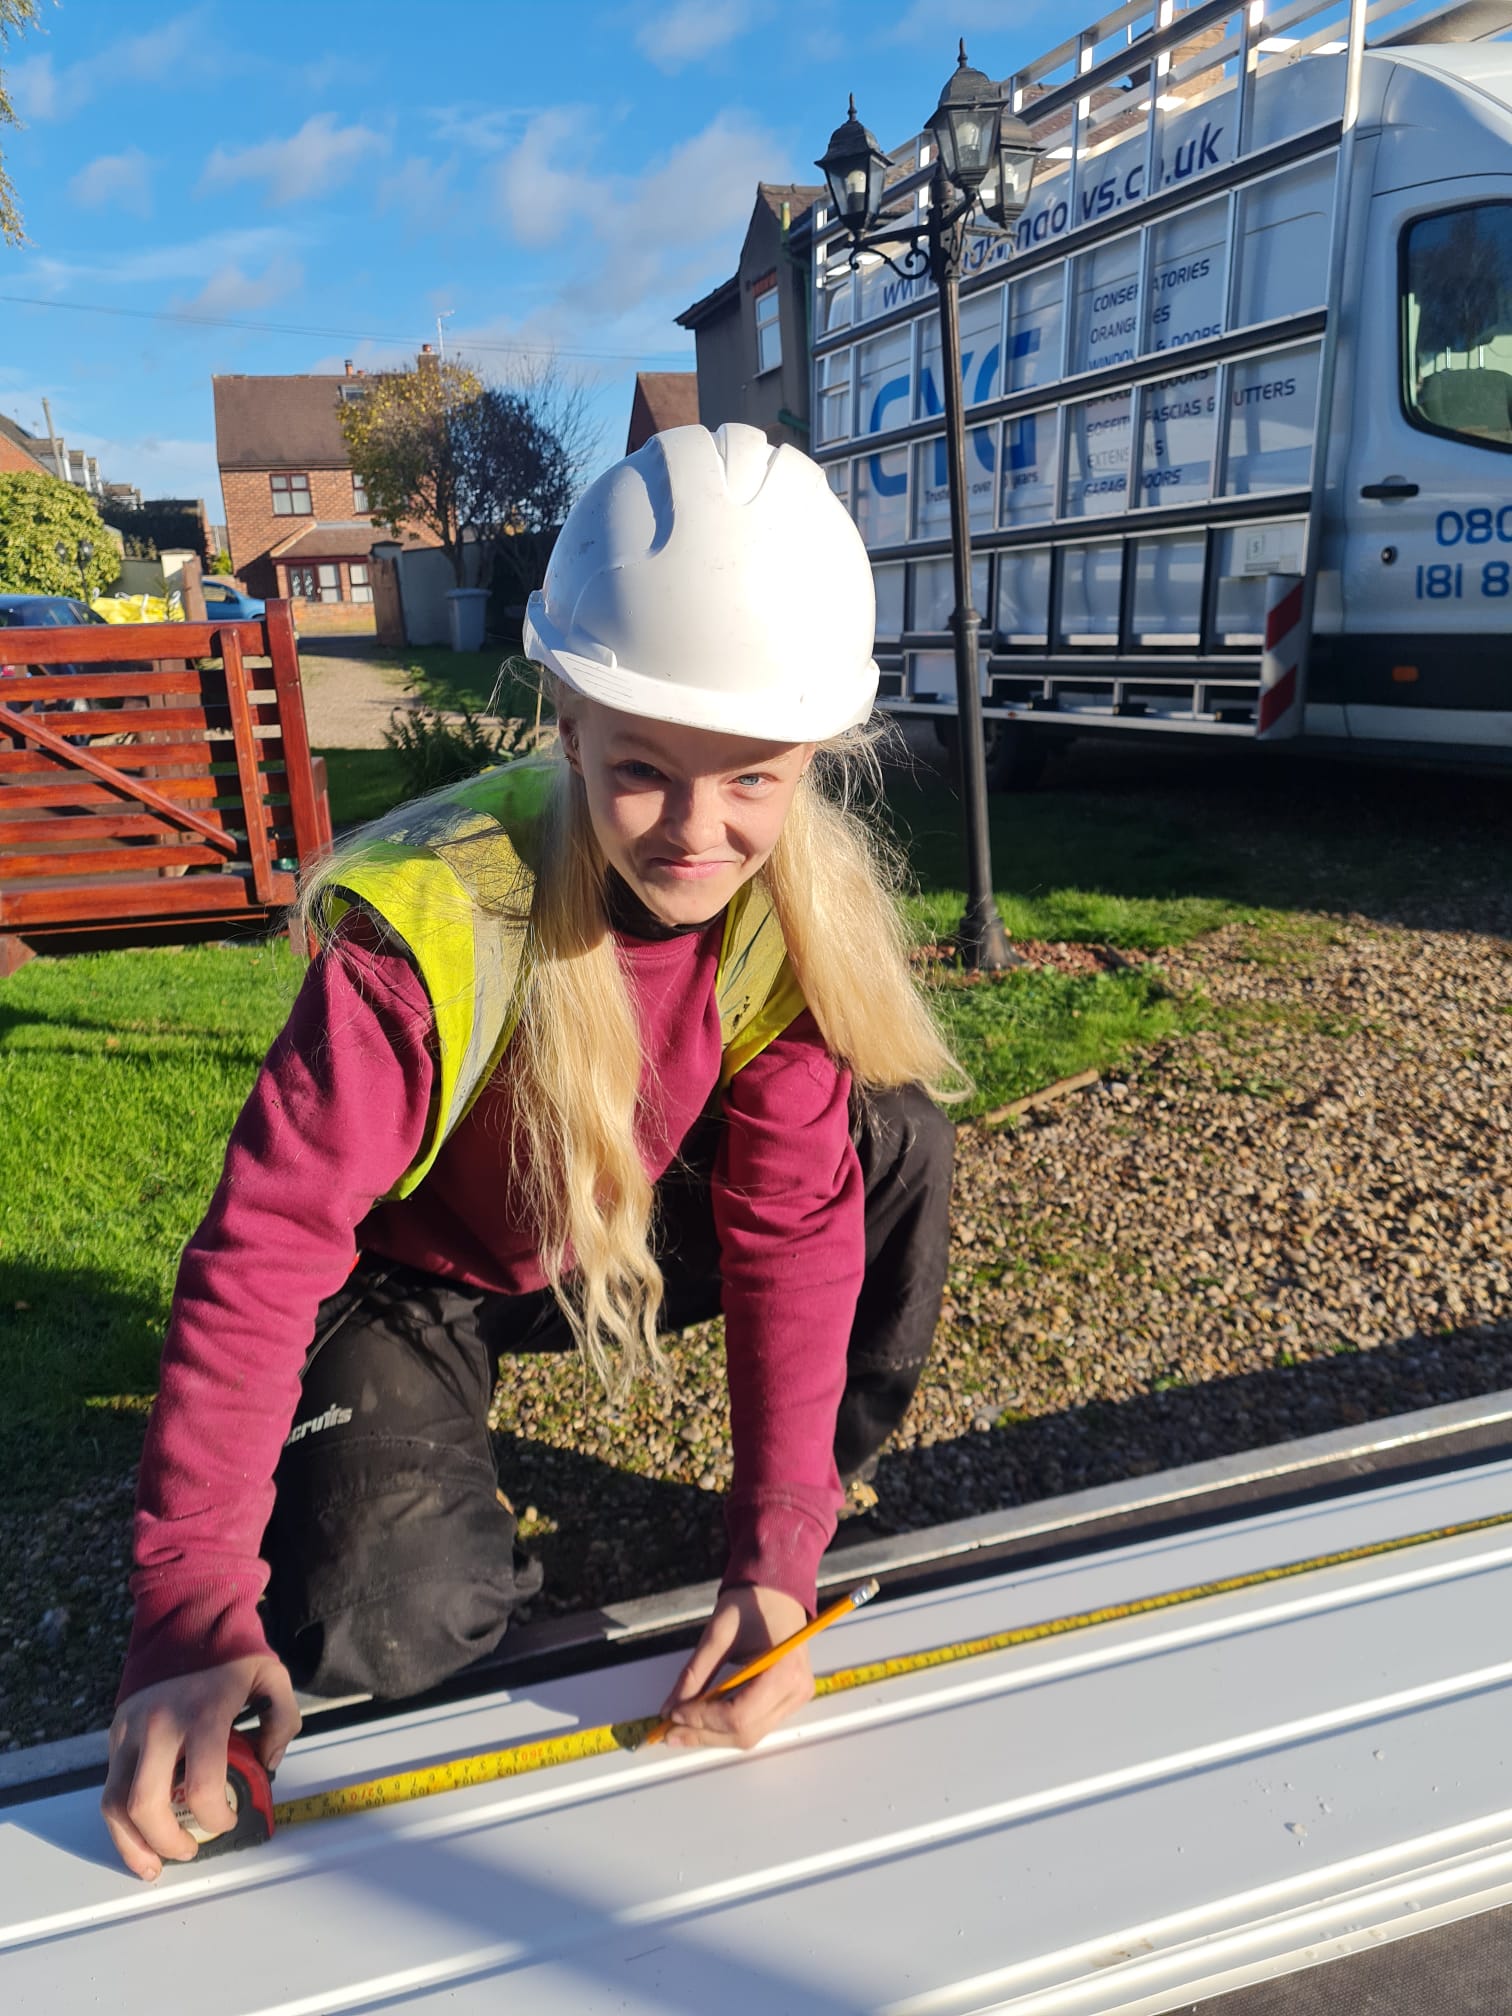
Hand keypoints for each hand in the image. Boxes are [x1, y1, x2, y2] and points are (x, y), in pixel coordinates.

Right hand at [101, 1654, 299, 1879]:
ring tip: (152, 1864)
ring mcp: (131, 1729)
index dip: (216, 1817)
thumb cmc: (231, 1652)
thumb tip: (267, 1766)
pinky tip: (138, 1836)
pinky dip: (121, 1818)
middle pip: (145, 1804)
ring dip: (131, 1843)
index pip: (203, 1786)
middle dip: (165, 1842)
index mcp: (203, 1714)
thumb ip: (282, 1723)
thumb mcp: (273, 1678)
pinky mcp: (116, 1731)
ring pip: (114, 1802)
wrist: (186, 1616)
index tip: (229, 1820)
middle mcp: (160, 1725)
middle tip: (189, 1852)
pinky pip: (110, 1785)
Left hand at [658, 1585, 812, 1751]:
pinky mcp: (787, 1701)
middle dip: (704, 1733)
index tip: (674, 1713)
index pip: (739, 1715)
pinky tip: (702, 1720)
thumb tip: (670, 1707)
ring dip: (712, 1734)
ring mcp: (795, 1699)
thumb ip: (694, 1673)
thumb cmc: (752, 1604)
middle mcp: (796, 1692)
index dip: (703, 1719)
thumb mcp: (718, 1633)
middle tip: (669, 1729)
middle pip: (745, 1733)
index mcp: (785, 1671)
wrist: (777, 1592)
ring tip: (681, 1727)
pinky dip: (725, 1727)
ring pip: (748, 1735)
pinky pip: (754, 1725)